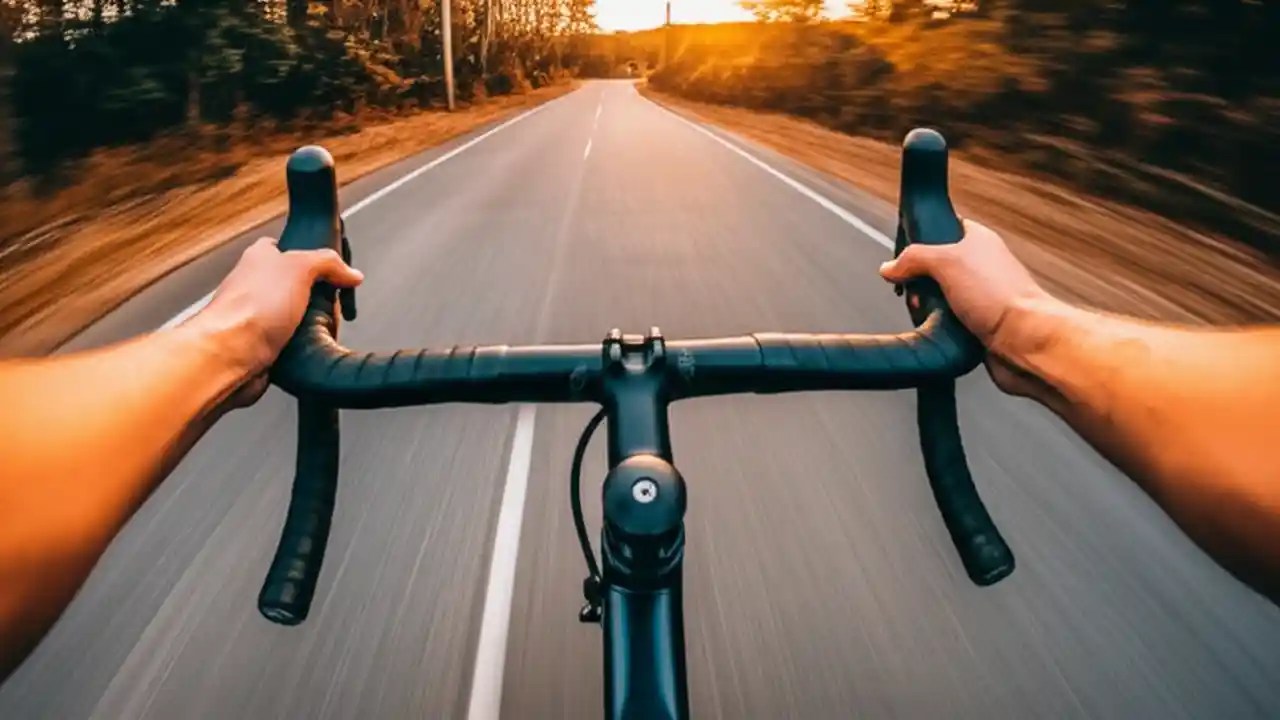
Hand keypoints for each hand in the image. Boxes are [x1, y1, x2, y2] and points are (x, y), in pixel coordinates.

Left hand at [191, 237, 363, 405]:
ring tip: (319, 326)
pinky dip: (303, 345)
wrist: (230, 356)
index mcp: (259, 258)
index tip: (332, 267)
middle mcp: (256, 286)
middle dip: (317, 296)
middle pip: (298, 285)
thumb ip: (328, 263)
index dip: (311, 255)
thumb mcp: (300, 267)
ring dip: (311, 323)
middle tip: (328, 301)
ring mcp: (258, 316)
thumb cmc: (250, 310)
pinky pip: (292, 341)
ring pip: (297, 316)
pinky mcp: (263, 345)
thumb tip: (350, 272)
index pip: (287, 247)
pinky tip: (306, 345)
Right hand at [878, 219, 1052, 394]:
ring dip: (927, 307)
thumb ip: (913, 258)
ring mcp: (979, 296)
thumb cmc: (1000, 296)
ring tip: (928, 311)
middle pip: (934, 267)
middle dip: (918, 281)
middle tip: (918, 289)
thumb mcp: (946, 261)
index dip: (922, 238)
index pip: (944, 227)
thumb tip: (890, 266)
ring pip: (937, 297)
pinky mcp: (976, 324)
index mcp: (978, 241)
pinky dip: (938, 326)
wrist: (1024, 342)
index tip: (906, 252)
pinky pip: (946, 322)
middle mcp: (980, 266)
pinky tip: (939, 328)